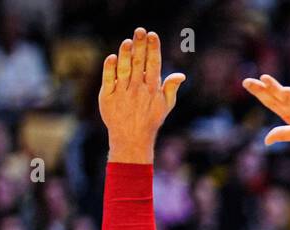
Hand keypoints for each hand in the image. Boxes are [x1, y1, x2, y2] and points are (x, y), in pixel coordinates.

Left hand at [99, 28, 185, 163]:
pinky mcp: (107, 96)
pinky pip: (109, 79)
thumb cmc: (150, 120)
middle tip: (140, 31)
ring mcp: (122, 92)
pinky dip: (110, 68)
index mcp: (153, 90)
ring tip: (128, 41)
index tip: (153, 35)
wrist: (131, 138)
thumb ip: (171, 88)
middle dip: (140, 46)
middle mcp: (138, 89)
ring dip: (126, 54)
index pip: (154, 65)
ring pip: (125, 69)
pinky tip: (113, 57)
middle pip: (139, 64)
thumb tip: (181, 75)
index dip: (153, 49)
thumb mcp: (165, 106)